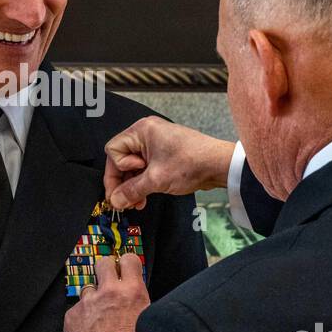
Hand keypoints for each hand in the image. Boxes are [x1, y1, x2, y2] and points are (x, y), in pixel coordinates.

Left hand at [64, 254, 148, 331]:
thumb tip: (135, 297)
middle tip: (108, 282)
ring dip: (93, 298)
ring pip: (88, 288)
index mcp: (132, 292)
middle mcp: (109, 292)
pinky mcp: (72, 315)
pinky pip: (76, 309)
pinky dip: (81, 317)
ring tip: (98, 316)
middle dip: (106, 270)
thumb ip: (139, 303)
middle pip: (103, 263)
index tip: (125, 269)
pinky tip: (88, 331)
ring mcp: (88, 302)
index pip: (129, 260)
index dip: (127, 264)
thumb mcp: (147, 322)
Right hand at [104, 116, 235, 210]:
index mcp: (142, 131)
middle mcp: (147, 134)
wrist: (218, 165)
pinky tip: (145, 196)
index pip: (113, 150)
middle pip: (121, 158)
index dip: (115, 172)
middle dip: (123, 181)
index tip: (118, 191)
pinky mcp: (164, 154)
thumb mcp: (156, 180)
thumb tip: (116, 199)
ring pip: (133, 166)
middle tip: (124, 199)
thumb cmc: (193, 162)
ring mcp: (156, 143)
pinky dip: (143, 182)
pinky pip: (145, 168)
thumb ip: (131, 191)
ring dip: (134, 185)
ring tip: (137, 201)